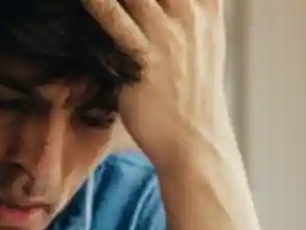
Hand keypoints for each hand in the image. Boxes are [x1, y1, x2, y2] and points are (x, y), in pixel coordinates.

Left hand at [81, 0, 236, 170]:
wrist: (195, 139)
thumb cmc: (193, 92)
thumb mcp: (206, 40)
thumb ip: (195, 10)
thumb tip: (182, 5)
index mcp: (206, 7)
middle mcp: (190, 15)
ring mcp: (168, 36)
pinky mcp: (144, 60)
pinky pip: (115, 21)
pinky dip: (98, 3)